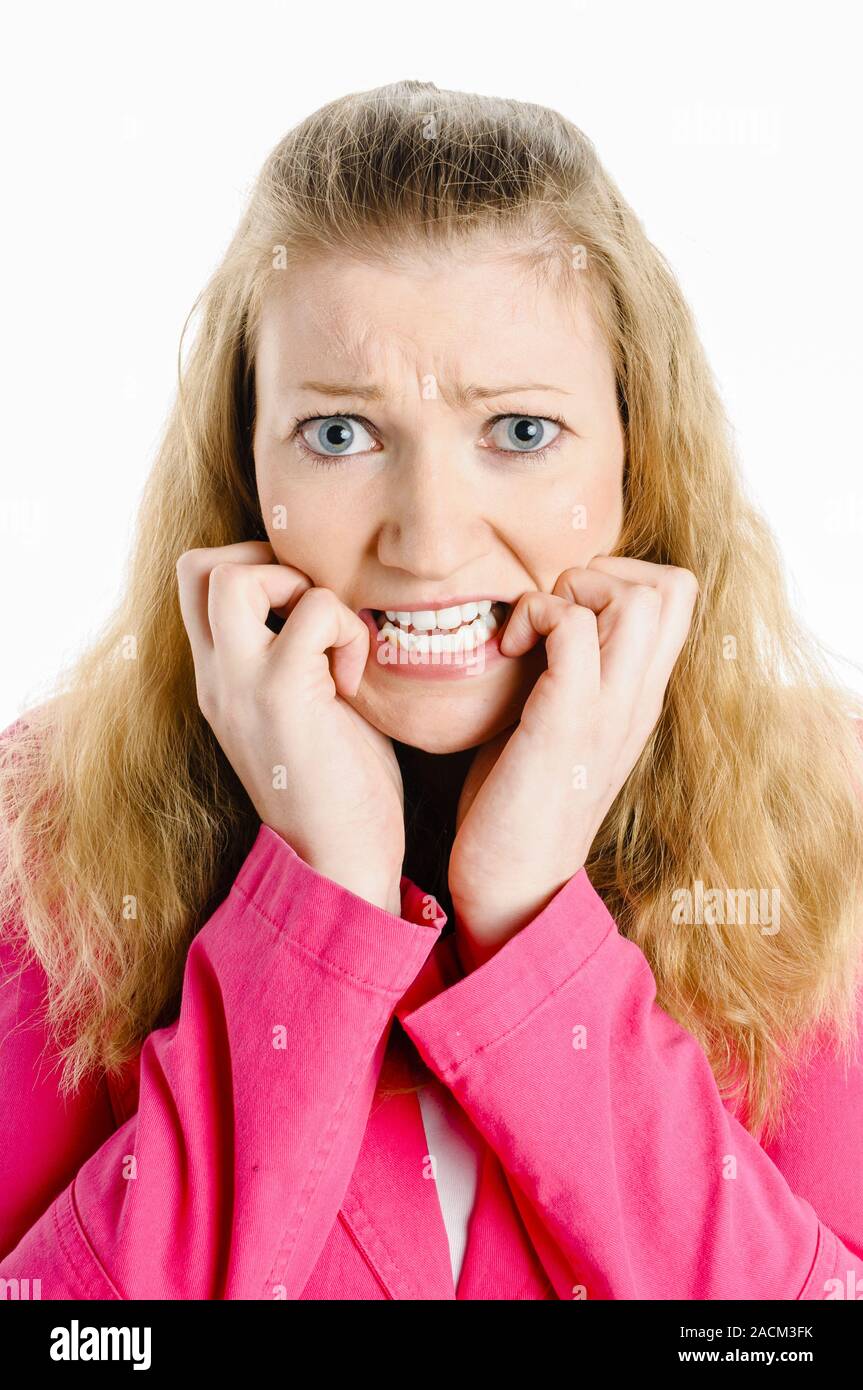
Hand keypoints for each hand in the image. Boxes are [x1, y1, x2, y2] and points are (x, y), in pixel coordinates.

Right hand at [176, 541, 404, 913]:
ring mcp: (241, 683)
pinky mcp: (282, 693)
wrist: (338, 861)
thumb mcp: (300, 708)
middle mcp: (216, 676)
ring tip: (334, 645)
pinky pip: (313, 611)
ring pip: (236, 574)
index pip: (194, 582)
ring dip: (304, 590)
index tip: (304, 610)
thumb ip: (293, 654)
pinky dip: (346, 630)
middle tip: (314, 613)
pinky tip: (354, 682)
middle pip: (197, 564)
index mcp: (218, 678)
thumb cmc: (337, 788)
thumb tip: (329, 601)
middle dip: (268, 562)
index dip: (253, 567)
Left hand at [448, 557, 698, 968]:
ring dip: (572, 590)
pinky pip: (573, 629)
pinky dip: (535, 616)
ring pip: (639, 598)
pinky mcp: (566, 726)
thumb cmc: (521, 807)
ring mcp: (608, 713)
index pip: (677, 599)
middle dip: (601, 571)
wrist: (514, 890)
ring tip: (529, 632)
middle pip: (674, 586)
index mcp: (639, 699)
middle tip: (548, 613)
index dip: (619, 576)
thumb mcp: (561, 727)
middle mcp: (638, 701)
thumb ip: (570, 675)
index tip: (561, 611)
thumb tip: (542, 623)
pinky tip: (506, 651)